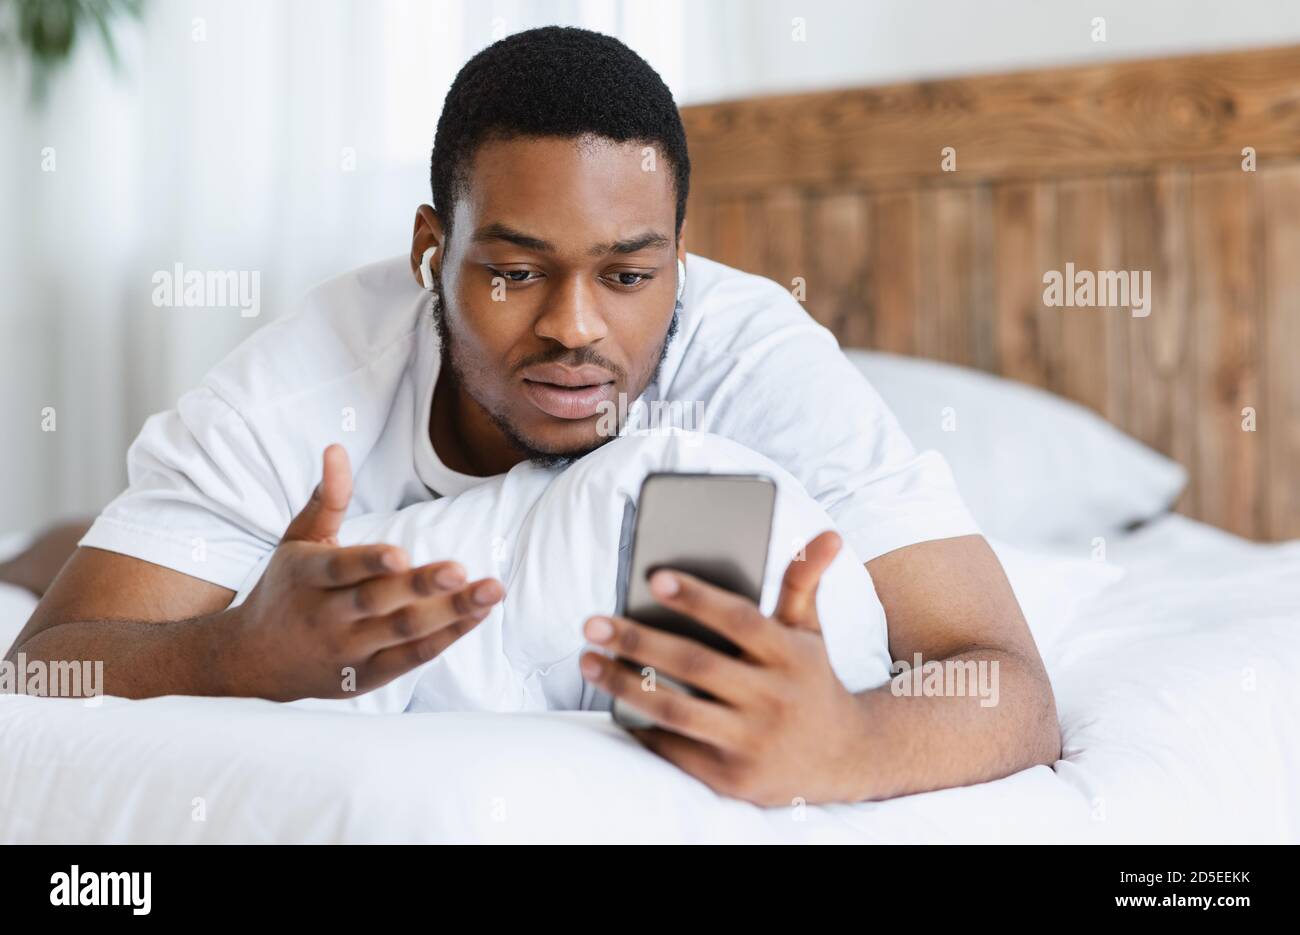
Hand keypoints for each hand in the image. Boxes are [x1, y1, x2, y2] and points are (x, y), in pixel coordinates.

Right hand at [230, 444, 502, 700]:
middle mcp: (325, 617)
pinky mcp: (366, 677)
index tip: (401, 554)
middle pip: (378, 602)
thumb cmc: (286, 588)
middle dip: (421, 587)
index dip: (369, 562)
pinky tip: (479, 614)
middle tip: (460, 570)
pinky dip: (447, 637)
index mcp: (306, 577)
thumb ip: (326, 499)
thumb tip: (336, 449)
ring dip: (451, 613)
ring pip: (403, 633)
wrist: (254, 660)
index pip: (339, 569)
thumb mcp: (297, 541)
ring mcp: (347, 651)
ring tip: (491, 590)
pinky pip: (411, 659)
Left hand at [579, 531, 868, 805]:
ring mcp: (753, 743)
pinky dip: (641, 726)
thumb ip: (803, 582)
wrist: (842, 758)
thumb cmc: (809, 679)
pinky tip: (613, 702)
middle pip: (696, 664)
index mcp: (792, 656)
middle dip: (638, 641)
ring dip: (624, 684)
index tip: (655, 578)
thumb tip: (827, 533)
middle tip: (593, 623)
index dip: (699, 598)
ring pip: (676, 710)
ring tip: (588, 661)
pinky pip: (675, 749)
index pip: (741, 620)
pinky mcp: (733, 778)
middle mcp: (774, 699)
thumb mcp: (809, 632)